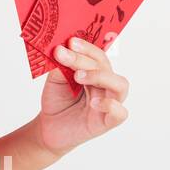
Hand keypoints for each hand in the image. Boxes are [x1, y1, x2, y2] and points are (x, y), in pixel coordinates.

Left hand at [33, 33, 129, 158]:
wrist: (49, 127)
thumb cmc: (57, 101)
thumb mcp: (55, 80)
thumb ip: (61, 66)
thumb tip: (62, 50)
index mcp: (95, 72)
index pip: (97, 55)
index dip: (86, 47)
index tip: (69, 41)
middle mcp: (106, 85)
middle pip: (105, 66)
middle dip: (85, 59)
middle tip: (63, 54)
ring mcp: (110, 103)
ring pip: (120, 85)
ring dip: (100, 76)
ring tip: (78, 76)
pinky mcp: (108, 122)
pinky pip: (120, 113)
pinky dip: (110, 105)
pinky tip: (94, 102)